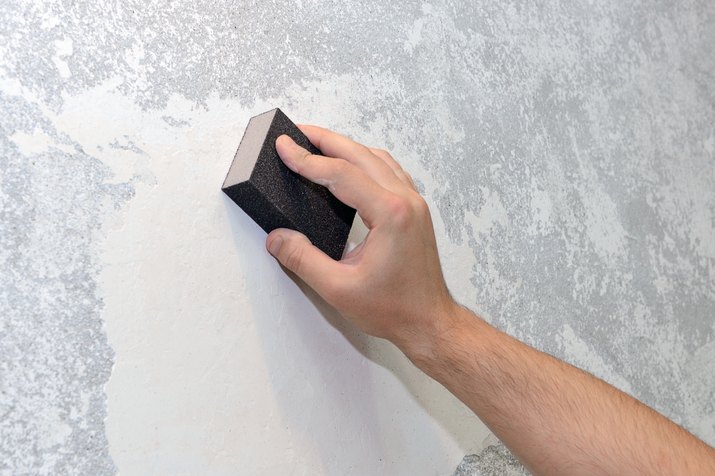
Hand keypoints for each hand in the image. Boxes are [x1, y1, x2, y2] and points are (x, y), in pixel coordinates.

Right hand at [266, 126, 455, 348]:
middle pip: (361, 155)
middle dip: (326, 140)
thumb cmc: (394, 309)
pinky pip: (389, 172)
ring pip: (377, 159)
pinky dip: (366, 161)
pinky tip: (352, 166)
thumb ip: (302, 259)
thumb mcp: (337, 288)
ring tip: (318, 144)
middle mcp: (406, 201)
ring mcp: (415, 204)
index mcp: (391, 214)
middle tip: (296, 133)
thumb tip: (276, 238)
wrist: (429, 322)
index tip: (283, 148)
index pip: (341, 174)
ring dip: (347, 148)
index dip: (308, 160)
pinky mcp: (415, 211)